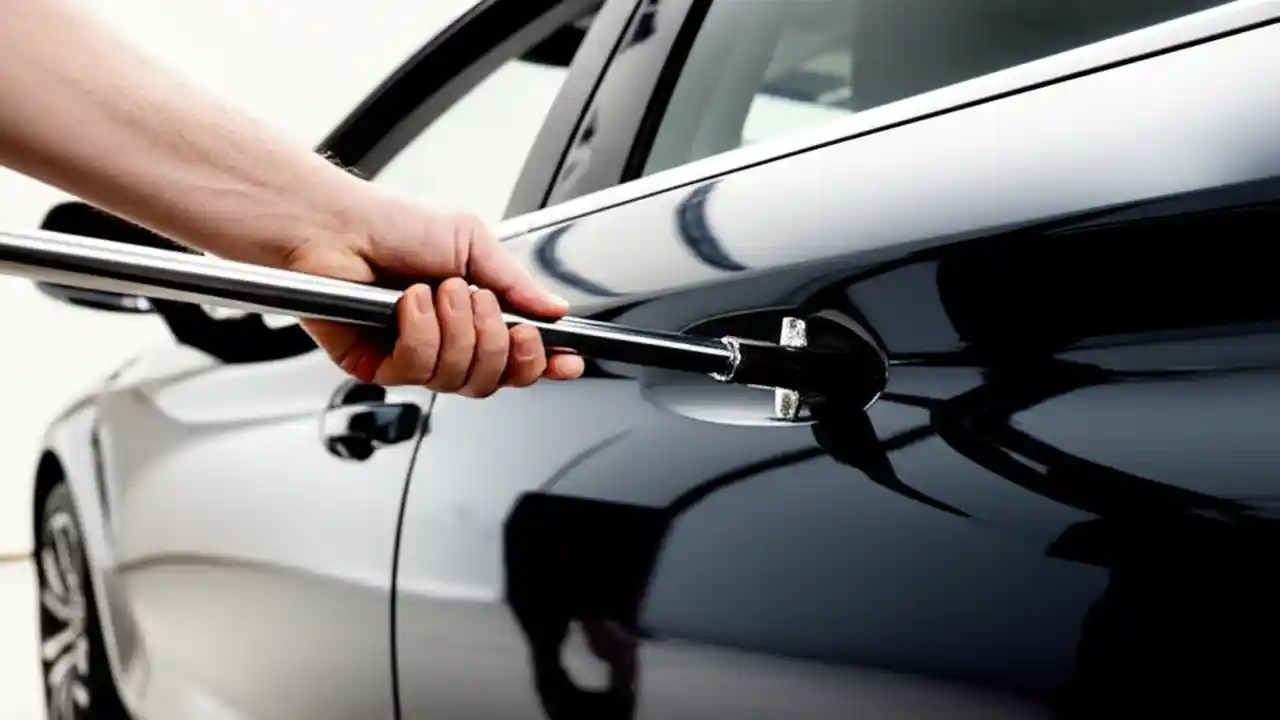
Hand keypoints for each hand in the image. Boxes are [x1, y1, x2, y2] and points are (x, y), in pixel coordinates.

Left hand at [283, 185, 584, 395]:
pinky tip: (408, 304)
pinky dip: (419, 333)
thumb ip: (515, 282)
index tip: (565, 360)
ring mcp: (414, 358)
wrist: (336, 226)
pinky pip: (418, 371)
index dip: (544, 364)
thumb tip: (554, 309)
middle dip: (497, 342)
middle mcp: (447, 341)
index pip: (518, 356)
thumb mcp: (470, 242)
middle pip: (496, 379)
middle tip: (480, 301)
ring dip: (455, 331)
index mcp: (474, 314)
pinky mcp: (379, 368)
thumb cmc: (392, 225)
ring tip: (437, 291)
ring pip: (461, 380)